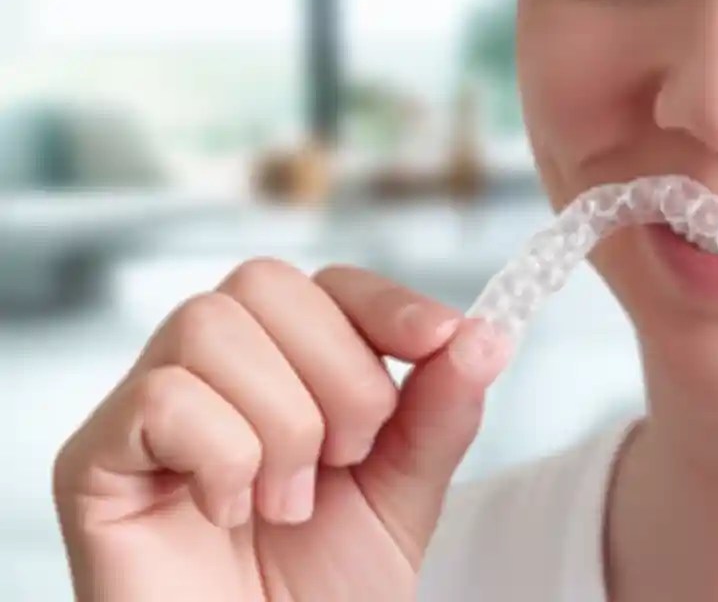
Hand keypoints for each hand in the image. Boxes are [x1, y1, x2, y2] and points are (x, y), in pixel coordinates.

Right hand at [53, 260, 509, 600]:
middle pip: (265, 283)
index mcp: (287, 370)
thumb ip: (438, 413)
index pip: (329, 285)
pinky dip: (221, 456)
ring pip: (209, 325)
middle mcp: (212, 374)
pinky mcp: (95, 460)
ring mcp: (148, 411)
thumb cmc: (321, 594)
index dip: (386, 303)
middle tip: (347, 459)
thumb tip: (486, 333)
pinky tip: (229, 512)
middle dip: (337, 372)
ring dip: (281, 422)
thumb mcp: (402, 496)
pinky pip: (159, 397)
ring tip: (288, 501)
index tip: (440, 340)